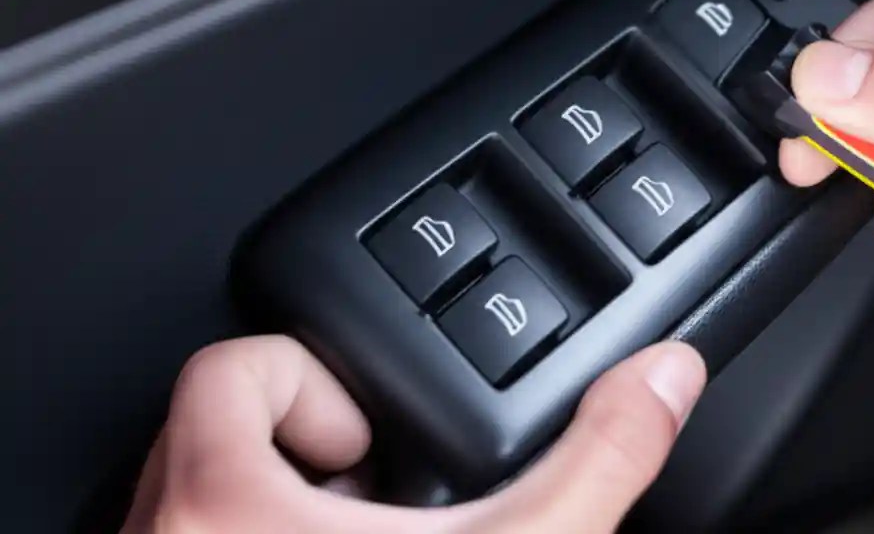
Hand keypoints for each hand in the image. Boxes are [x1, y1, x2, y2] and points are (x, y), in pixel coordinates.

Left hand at [121, 335, 704, 532]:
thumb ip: (598, 457)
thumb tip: (661, 376)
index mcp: (224, 501)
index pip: (233, 368)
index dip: (317, 381)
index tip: (376, 439)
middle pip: (212, 433)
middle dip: (311, 457)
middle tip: (380, 507)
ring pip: (200, 511)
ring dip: (282, 517)